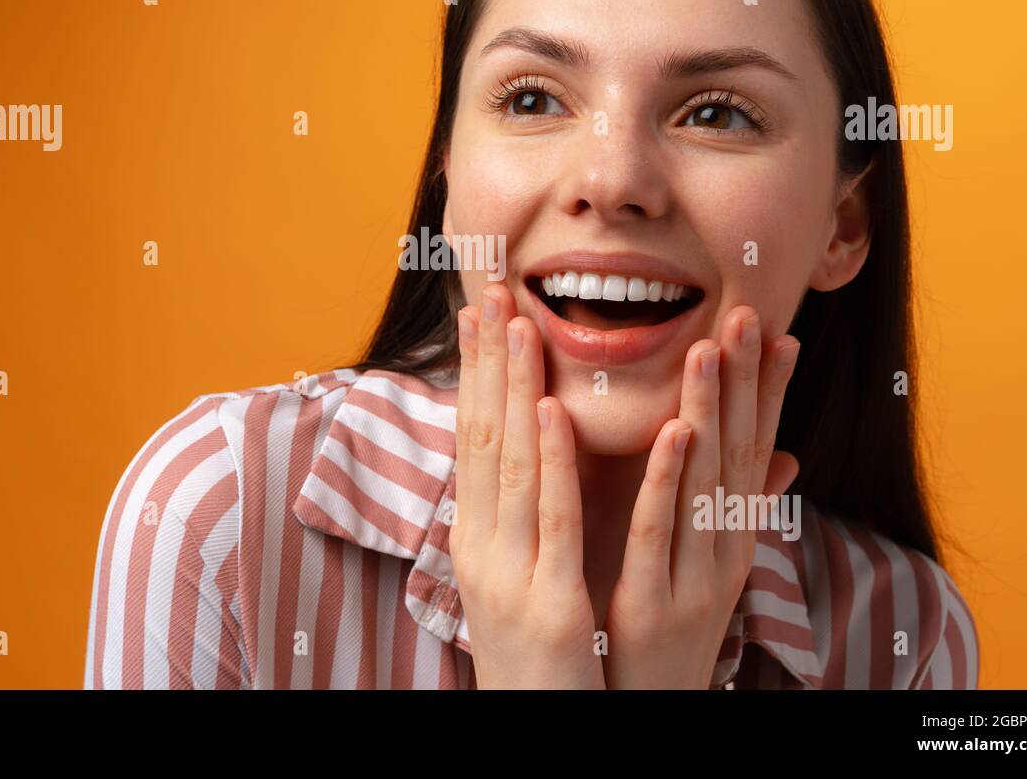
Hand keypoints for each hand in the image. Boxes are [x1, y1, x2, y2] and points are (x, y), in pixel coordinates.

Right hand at [450, 283, 605, 688]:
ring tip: (521, 325)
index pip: (474, 441)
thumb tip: (529, 463)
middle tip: (493, 293)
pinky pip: (551, 522)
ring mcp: (509, 574)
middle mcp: (481, 548)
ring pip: (511, 465)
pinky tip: (550, 410)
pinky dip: (550, 462)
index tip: (482, 314)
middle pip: (484, 438)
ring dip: (515, 388)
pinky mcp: (547, 604)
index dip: (478, 374)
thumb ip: (527, 520)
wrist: (534, 734)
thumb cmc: (538, 660)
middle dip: (489, 363)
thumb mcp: (521, 581)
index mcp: (478, 540)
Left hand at [602, 305, 800, 688]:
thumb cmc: (671, 628)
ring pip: (704, 482)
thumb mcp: (712, 565)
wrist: (652, 711)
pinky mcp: (653, 604)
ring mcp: (695, 577)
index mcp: (733, 537)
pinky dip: (665, 480)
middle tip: (748, 315)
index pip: (754, 450)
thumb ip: (738, 507)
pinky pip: (658, 532)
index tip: (779, 332)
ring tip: (709, 348)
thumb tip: (785, 456)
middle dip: (744, 382)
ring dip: (708, 412)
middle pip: (737, 453)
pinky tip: (671, 432)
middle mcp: (724, 550)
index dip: (769, 392)